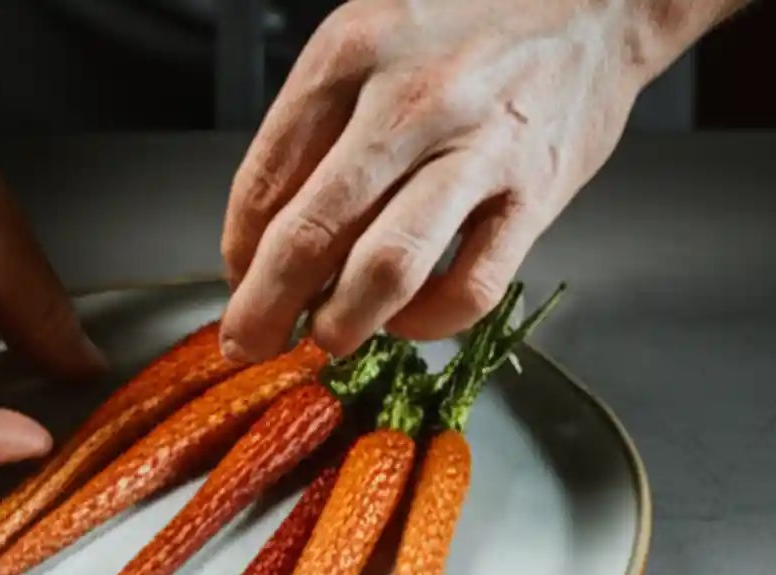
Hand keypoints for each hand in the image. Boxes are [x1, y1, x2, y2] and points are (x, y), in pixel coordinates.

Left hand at [219, 0, 699, 358]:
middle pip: (311, 233)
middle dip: (265, 307)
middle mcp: (408, 101)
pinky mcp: (536, 192)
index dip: (239, 253)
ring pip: (386, 268)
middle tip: (250, 342)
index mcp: (348, 56)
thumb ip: (311, 129)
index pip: (264, 181)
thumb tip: (265, 238)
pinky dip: (429, 321)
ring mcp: (476, 149)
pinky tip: (408, 319)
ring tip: (327, 338)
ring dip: (342, 323)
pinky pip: (472, 286)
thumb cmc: (462, 24)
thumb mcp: (365, 40)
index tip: (239, 282)